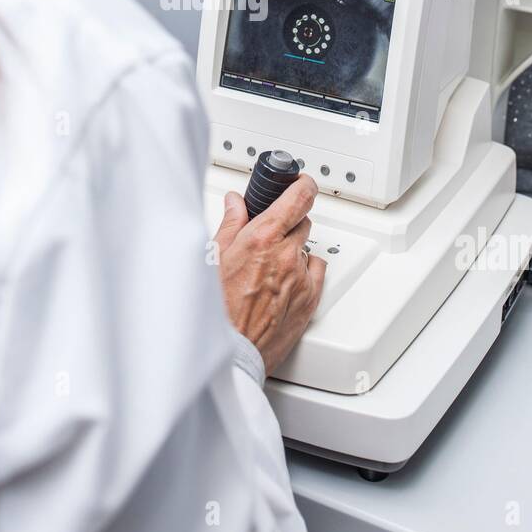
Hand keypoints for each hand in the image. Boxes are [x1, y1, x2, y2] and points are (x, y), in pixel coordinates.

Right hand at [214, 175, 325, 375]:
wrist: (232, 349)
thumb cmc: (218, 308)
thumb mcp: (215, 257)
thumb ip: (231, 224)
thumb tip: (235, 203)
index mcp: (262, 239)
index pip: (299, 198)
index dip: (304, 185)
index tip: (302, 183)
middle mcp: (286, 255)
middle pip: (303, 221)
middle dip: (289, 223)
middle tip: (271, 233)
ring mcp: (301, 277)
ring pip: (308, 249)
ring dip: (294, 250)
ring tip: (270, 266)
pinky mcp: (311, 298)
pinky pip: (317, 272)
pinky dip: (305, 272)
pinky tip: (285, 281)